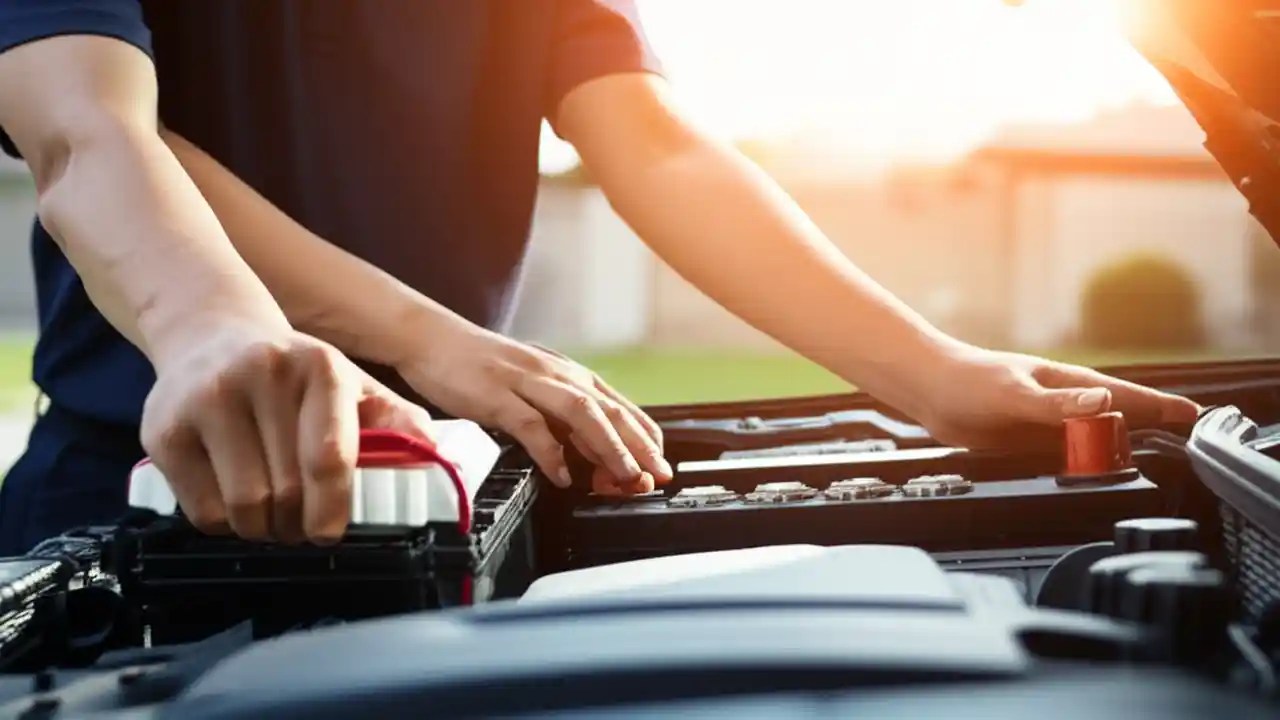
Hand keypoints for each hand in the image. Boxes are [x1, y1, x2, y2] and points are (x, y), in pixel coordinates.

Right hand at [141, 324, 433, 543]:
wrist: (211, 334)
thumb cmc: (291, 373)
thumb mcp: (351, 384)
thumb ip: (396, 420)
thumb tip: (433, 454)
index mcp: (319, 367)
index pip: (329, 457)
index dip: (333, 508)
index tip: (329, 532)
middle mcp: (262, 375)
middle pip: (288, 491)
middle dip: (299, 524)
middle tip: (302, 526)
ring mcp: (208, 399)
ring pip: (244, 506)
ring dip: (262, 529)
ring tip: (271, 516)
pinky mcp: (164, 429)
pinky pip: (201, 510)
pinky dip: (223, 524)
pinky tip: (234, 504)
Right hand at [395, 319, 670, 489]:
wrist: (432, 338)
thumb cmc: (481, 366)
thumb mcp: (530, 386)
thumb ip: (557, 417)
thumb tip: (585, 455)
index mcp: (566, 374)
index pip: (618, 406)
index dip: (643, 437)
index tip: (659, 465)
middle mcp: (555, 374)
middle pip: (608, 410)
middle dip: (638, 446)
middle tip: (657, 475)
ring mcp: (526, 382)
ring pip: (580, 414)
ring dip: (607, 447)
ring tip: (624, 477)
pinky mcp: (497, 394)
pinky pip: (530, 424)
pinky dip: (550, 451)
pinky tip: (562, 475)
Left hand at [911, 344, 1200, 448]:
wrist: (928, 390)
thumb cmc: (968, 379)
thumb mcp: (1015, 393)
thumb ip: (1058, 404)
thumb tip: (1105, 403)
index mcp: (1070, 386)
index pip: (1129, 397)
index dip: (1163, 409)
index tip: (1196, 418)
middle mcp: (1065, 406)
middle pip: (1119, 425)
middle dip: (1150, 436)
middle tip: (1181, 455)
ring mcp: (1049, 426)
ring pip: (1095, 446)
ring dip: (1116, 457)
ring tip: (1145, 471)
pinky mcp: (1029, 444)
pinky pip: (1067, 460)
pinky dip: (1085, 469)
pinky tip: (1093, 480)